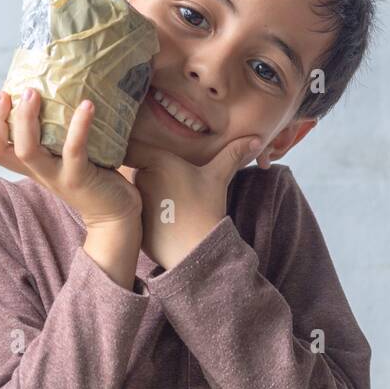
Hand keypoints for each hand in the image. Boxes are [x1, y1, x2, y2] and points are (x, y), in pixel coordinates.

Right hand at [0, 89, 142, 230]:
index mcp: (30, 164)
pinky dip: (78, 126)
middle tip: (6, 93)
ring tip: (33, 93)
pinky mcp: (79, 178)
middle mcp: (37, 171)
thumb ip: (54, 131)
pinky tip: (87, 105)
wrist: (113, 211)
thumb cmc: (91, 174)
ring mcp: (56, 176)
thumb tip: (55, 86)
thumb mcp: (64, 153)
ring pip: (27, 152)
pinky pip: (74, 151)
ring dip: (25, 120)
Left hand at [123, 132, 261, 269]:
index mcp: (157, 161)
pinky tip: (164, 221)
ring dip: (147, 193)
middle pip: (138, 169)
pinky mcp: (133, 222)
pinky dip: (146, 214)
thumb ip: (232, 154)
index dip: (137, 149)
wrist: (197, 249)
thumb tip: (256, 139)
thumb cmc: (206, 209)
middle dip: (150, 174)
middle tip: (172, 186)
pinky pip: (136, 212)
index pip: (133, 147)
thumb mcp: (218, 177)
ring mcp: (135, 201)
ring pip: (136, 191)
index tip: (147, 154)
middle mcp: (140, 178)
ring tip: (170, 204)